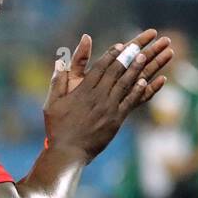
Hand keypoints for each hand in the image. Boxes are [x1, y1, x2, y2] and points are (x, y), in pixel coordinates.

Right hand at [44, 28, 173, 162]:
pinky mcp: (115, 120)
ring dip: (135, 69)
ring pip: (125, 84)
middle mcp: (97, 96)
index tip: (119, 46)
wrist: (68, 151)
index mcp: (83, 90)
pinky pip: (129, 102)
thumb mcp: (52, 103)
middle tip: (138, 46)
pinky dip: (138, 90)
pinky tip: (145, 82)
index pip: (99, 67)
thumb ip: (57, 81)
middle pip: (115, 72)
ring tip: (144, 57)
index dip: (111, 55)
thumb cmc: (57, 128)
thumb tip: (58, 62)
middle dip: (127, 57)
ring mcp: (108, 108)